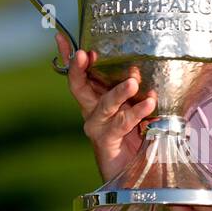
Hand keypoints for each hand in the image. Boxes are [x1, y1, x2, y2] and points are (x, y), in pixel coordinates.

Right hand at [56, 30, 157, 180]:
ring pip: (104, 104)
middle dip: (79, 68)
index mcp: (95, 97)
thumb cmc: (138, 134)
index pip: (79, 73)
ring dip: (119, 91)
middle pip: (78, 85)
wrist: (137, 173)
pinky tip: (150, 103)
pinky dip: (136, 112)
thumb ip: (139, 90)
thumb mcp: (139, 105)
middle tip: (86, 53)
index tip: (61, 37)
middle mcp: (91, 110)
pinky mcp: (107, 141)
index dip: (68, 56)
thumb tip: (144, 66)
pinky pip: (121, 123)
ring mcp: (97, 126)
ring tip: (133, 81)